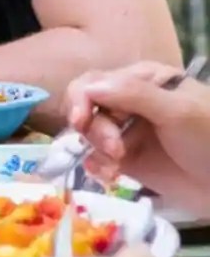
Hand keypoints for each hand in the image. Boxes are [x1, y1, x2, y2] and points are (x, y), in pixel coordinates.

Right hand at [64, 62, 209, 215]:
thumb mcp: (177, 111)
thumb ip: (132, 94)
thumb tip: (87, 87)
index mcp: (142, 81)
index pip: (94, 82)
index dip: (81, 99)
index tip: (80, 122)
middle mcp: (129, 103)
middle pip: (86, 108)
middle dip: (95, 130)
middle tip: (116, 151)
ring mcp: (127, 133)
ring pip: (88, 135)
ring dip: (96, 150)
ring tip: (116, 166)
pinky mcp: (127, 161)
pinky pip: (96, 158)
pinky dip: (96, 166)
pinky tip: (110, 175)